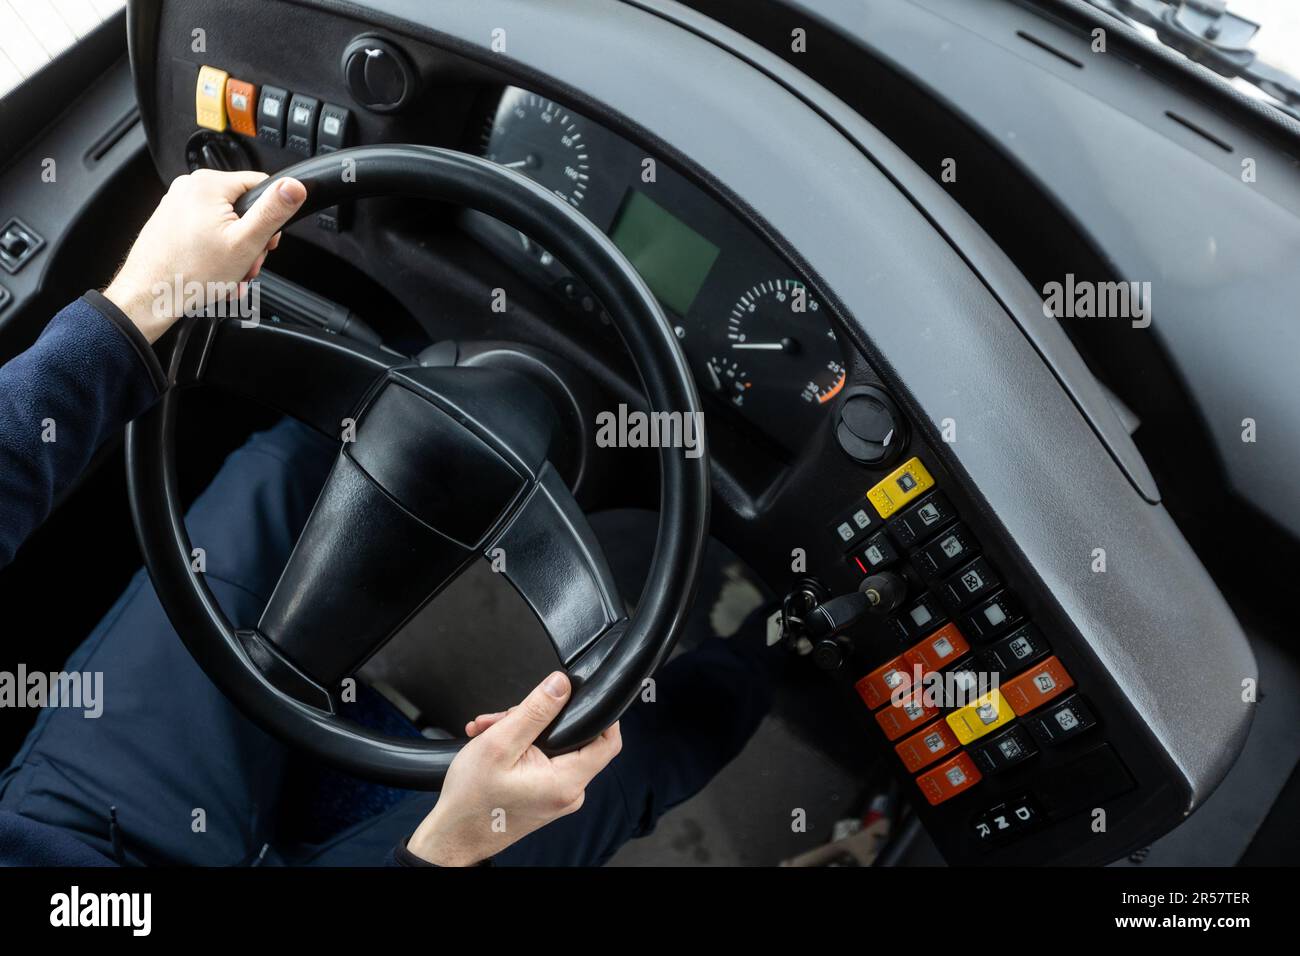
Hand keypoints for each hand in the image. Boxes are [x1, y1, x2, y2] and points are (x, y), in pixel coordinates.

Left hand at [103, 169, 306, 343]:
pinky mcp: (171, 221)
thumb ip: (273, 211)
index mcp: (209, 184)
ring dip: (236, 253)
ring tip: (231, 276)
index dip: (272, 218)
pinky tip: (217, 274)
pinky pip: (207, 233)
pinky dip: (217, 253)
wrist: (150, 295)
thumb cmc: (190, 272)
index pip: (261, 186)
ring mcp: (177, 204)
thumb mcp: (246, 242)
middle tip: (248, 265)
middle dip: (252, 242)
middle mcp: (190, 188)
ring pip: (226, 224)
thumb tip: (294, 186)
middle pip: (243, 209)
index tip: (267, 243)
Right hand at [406, 671, 622, 865]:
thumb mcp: (500, 744)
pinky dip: (520, 747)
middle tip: (503, 717)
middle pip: (573, 739)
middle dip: (538, 718)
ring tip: (488, 730)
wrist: (452, 835)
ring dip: (521, 730)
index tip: (579, 695)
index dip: (600, 713)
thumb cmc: (470, 800)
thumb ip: (535, 711)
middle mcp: (568, 792)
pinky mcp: (544, 795)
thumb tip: (561, 685)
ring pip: (553, 747)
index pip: (609, 741)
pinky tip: (492, 743)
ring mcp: (557, 794)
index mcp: (566, 782)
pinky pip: (542, 760)